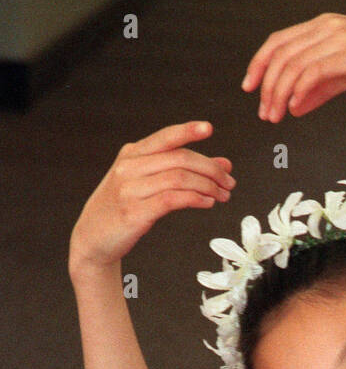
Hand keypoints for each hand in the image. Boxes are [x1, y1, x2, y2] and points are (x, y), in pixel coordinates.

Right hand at [69, 122, 234, 274]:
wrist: (93, 239)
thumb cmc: (122, 209)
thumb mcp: (146, 183)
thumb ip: (180, 171)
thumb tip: (222, 163)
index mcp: (131, 154)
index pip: (164, 137)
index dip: (187, 131)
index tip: (209, 129)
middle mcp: (129, 168)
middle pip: (179, 158)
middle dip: (211, 169)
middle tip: (229, 181)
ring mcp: (130, 190)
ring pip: (179, 178)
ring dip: (208, 186)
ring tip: (222, 195)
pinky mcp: (135, 213)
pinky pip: (172, 200)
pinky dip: (195, 199)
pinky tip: (207, 202)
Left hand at [241, 13, 345, 121]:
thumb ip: (320, 88)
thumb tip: (294, 107)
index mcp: (322, 25)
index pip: (278, 41)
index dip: (259, 64)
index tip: (250, 88)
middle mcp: (326, 27)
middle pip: (280, 54)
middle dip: (266, 86)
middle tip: (263, 113)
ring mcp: (338, 38)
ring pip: (293, 65)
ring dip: (279, 94)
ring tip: (276, 117)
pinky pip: (314, 72)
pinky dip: (299, 91)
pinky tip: (294, 108)